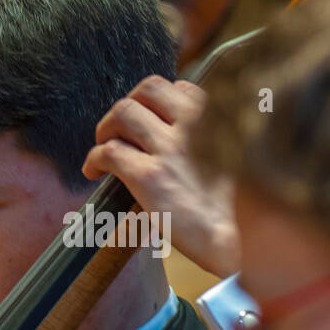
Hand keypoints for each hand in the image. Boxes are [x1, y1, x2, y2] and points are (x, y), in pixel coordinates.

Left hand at [82, 75, 238, 276]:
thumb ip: (210, 140)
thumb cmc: (234, 209)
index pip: (181, 87)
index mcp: (217, 119)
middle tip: (121, 126)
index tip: (152, 117)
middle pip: (148, 89)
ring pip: (123, 113)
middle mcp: (193, 125)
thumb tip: (177, 139)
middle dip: (130, 104)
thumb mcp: (234, 160)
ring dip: (106, 127)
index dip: (160, 101)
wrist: (233, 241)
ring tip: (103, 143)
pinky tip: (94, 171)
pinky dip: (95, 159)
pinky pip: (109, 151)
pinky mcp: (149, 176)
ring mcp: (169, 148)